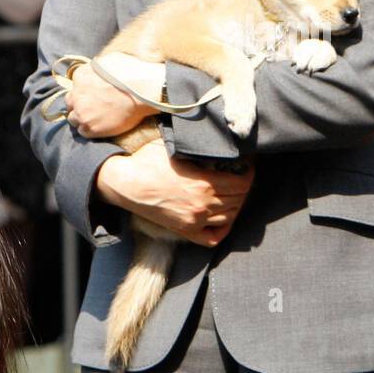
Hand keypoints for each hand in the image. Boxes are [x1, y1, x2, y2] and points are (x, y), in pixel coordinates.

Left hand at [65, 54, 164, 137]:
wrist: (145, 93)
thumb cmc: (132, 74)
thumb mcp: (111, 60)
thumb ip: (97, 67)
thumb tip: (97, 69)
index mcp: (81, 76)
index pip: (75, 86)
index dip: (84, 91)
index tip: (93, 94)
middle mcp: (76, 94)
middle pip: (70, 102)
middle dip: (79, 104)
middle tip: (93, 107)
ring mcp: (82, 113)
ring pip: (74, 119)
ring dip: (83, 118)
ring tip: (97, 118)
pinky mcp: (91, 128)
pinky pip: (83, 132)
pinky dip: (90, 130)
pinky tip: (101, 126)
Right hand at [96, 140, 254, 246]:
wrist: (125, 183)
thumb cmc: (147, 161)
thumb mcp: (175, 146)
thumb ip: (198, 146)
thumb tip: (216, 134)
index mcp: (204, 183)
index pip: (242, 183)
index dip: (249, 172)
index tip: (247, 164)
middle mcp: (203, 205)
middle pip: (239, 200)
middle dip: (244, 186)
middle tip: (241, 175)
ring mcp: (194, 220)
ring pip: (230, 217)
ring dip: (236, 204)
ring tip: (233, 192)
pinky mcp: (184, 230)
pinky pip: (213, 238)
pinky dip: (223, 229)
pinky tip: (224, 218)